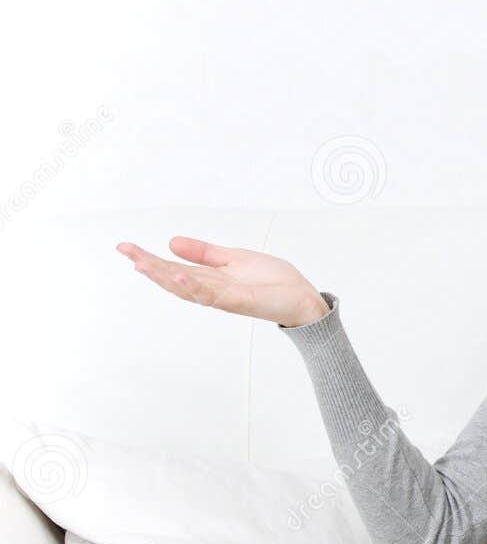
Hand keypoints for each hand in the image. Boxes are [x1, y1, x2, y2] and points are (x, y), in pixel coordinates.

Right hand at [115, 237, 329, 327]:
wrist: (302, 297)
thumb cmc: (274, 281)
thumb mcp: (234, 258)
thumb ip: (205, 253)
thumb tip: (173, 242)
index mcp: (211, 278)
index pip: (175, 268)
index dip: (151, 259)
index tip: (128, 248)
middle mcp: (213, 290)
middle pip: (175, 279)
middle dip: (150, 266)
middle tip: (126, 252)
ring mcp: (225, 297)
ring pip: (188, 289)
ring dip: (165, 277)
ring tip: (142, 263)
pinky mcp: (240, 301)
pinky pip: (214, 296)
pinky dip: (195, 288)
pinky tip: (179, 278)